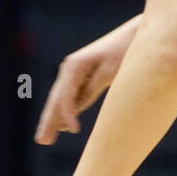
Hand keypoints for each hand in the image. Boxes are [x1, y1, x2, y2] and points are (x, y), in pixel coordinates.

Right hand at [35, 20, 137, 145]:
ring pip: (59, 101)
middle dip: (49, 122)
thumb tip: (76, 108)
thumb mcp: (111, 70)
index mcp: (74, 66)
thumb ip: (91, 89)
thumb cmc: (125, 50)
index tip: (74, 131)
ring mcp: (73, 73)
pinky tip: (60, 127)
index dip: (67, 115)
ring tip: (45, 139)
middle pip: (56, 100)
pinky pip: (69, 99)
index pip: (65, 96)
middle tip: (42, 141)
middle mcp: (69, 69)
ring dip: (52, 120)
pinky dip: (64, 113)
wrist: (134, 33)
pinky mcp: (82, 77)